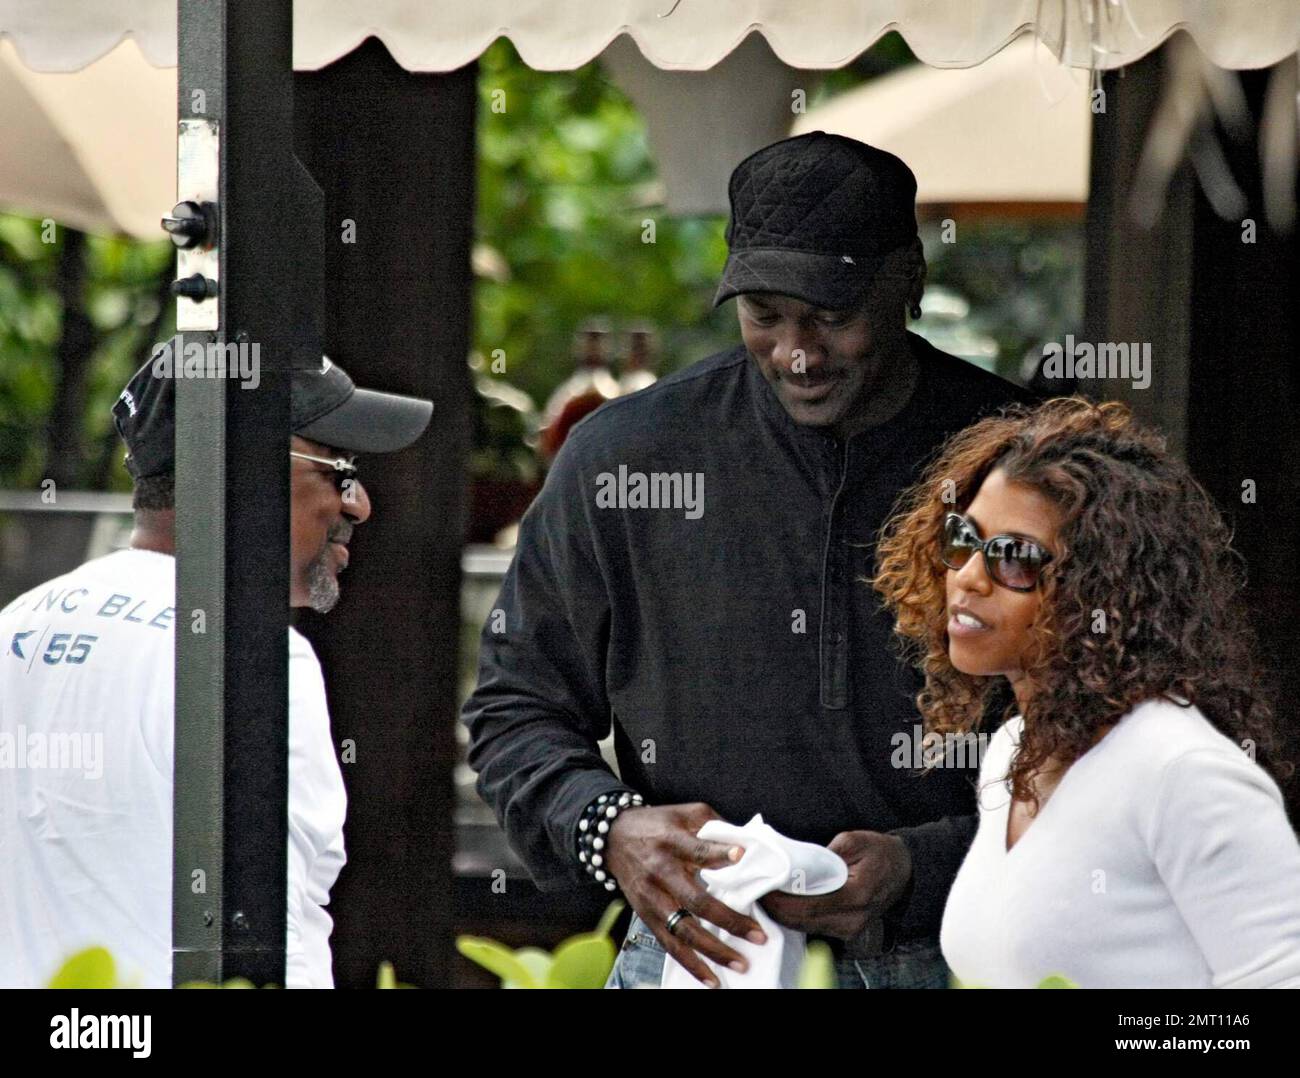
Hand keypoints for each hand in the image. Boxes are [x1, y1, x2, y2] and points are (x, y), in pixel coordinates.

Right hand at [605, 802, 768, 987]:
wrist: (613, 837)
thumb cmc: (657, 824)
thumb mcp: (684, 813)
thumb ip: (714, 826)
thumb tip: (748, 844)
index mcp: (672, 841)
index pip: (697, 849)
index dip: (718, 853)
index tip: (741, 855)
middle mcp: (660, 871)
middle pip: (695, 900)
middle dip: (729, 920)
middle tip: (758, 934)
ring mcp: (651, 897)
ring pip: (683, 930)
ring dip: (713, 950)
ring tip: (740, 963)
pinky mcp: (646, 915)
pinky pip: (669, 944)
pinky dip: (690, 964)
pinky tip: (711, 979)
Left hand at [759, 831, 910, 946]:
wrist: (905, 872)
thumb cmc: (880, 852)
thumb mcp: (854, 840)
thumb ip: (824, 854)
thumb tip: (794, 863)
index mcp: (856, 896)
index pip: (808, 905)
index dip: (780, 900)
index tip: (760, 887)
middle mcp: (852, 920)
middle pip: (802, 921)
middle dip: (775, 908)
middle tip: (753, 890)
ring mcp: (849, 930)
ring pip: (805, 927)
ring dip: (781, 914)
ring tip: (762, 894)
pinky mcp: (845, 932)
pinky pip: (812, 927)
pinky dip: (794, 916)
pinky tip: (780, 902)